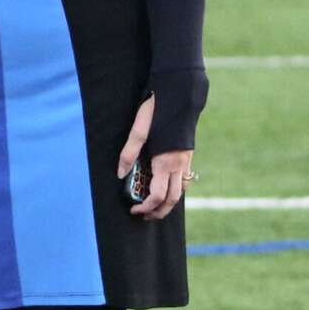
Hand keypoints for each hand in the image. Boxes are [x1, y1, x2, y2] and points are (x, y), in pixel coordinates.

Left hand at [116, 92, 193, 220]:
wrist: (182, 95)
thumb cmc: (158, 110)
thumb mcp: (139, 130)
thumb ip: (129, 153)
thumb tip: (120, 174)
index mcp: (165, 162)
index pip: (158, 196)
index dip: (146, 206)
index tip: (134, 209)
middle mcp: (179, 165)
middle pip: (173, 199)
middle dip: (159, 211)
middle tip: (145, 215)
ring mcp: (186, 160)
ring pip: (180, 190)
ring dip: (168, 202)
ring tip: (153, 204)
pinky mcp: (188, 155)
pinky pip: (184, 179)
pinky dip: (175, 188)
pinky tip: (164, 184)